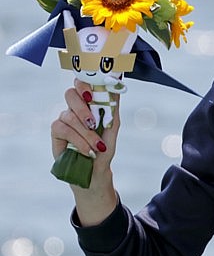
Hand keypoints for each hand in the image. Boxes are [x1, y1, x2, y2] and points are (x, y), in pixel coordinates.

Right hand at [51, 79, 120, 221]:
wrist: (95, 173)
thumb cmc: (103, 149)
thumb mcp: (112, 129)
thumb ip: (112, 109)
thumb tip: (116, 90)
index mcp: (88, 104)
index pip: (82, 85)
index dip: (84, 82)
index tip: (93, 89)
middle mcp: (74, 109)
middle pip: (70, 93)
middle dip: (82, 106)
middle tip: (93, 121)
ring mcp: (64, 120)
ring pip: (69, 115)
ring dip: (85, 132)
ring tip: (97, 146)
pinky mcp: (56, 134)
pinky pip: (63, 129)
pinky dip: (78, 140)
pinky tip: (87, 150)